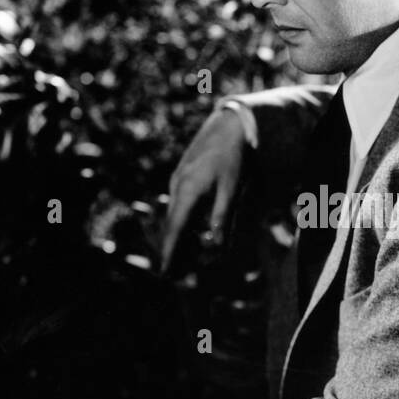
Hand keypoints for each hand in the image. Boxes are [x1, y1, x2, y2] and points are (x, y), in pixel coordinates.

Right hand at [160, 106, 245, 273]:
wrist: (229, 124)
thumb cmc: (233, 156)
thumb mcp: (232, 187)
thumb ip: (223, 215)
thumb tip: (217, 244)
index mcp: (188, 191)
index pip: (176, 228)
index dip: (171, 252)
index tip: (165, 272)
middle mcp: (179, 186)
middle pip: (171, 225)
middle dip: (171, 249)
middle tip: (171, 274)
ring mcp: (179, 180)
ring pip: (174, 214)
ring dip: (176, 237)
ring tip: (177, 258)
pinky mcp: (184, 176)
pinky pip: (178, 204)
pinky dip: (180, 221)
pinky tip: (187, 230)